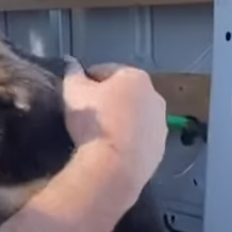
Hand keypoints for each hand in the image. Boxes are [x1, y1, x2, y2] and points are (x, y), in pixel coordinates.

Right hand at [61, 58, 167, 193]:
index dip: (87, 80)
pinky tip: (112, 150)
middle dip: (108, 100)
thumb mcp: (74, 92)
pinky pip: (140, 139)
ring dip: (121, 121)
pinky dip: (128, 141)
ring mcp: (161, 125)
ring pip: (135, 117)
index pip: (105, 70)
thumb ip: (72, 74)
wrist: (115, 167)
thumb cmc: (94, 123)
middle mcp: (155, 97)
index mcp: (135, 77)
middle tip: (87, 116)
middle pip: (124, 94)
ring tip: (100, 136)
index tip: (76, 95)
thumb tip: (71, 63)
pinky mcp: (160, 150)